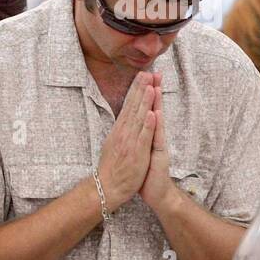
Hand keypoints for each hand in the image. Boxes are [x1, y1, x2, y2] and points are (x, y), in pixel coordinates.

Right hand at [96, 72, 156, 209]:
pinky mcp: (136, 152)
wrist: (108, 187)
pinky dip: (147, 124)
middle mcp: (123, 132)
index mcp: (119, 130)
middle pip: (133, 107)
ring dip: (145, 101)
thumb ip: (120, 131)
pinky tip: (151, 113)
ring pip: (138, 118)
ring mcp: (130, 142)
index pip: (129, 105)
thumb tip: (124, 118)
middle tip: (147, 72)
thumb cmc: (112, 168)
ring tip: (150, 86)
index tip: (142, 76)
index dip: (136, 90)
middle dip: (141, 89)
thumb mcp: (113, 144)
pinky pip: (143, 136)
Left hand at [138, 73, 175, 211]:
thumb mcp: (139, 152)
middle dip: (152, 92)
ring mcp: (158, 145)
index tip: (143, 77)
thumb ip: (139, 137)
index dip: (144, 94)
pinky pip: (157, 138)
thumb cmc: (146, 173)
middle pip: (153, 110)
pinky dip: (155, 126)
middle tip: (153, 73)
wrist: (157, 193)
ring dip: (155, 104)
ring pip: (156, 121)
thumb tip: (133, 124)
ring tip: (154, 87)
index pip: (145, 110)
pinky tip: (156, 114)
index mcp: (146, 135)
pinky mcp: (160, 155)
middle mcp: (154, 137)